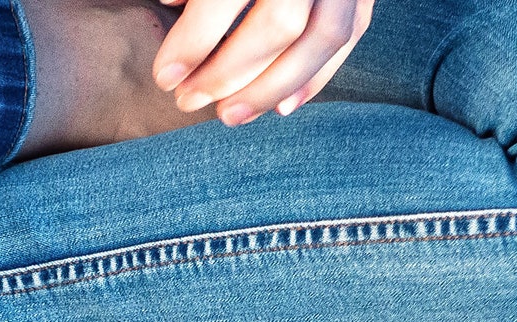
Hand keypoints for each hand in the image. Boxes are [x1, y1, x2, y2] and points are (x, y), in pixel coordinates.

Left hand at [152, 0, 373, 123]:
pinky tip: (282, 107)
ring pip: (322, 37)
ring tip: (229, 115)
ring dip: (272, 88)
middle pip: (280, 24)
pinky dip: (317, 77)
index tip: (165, 77)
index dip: (193, 42)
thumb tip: (169, 3)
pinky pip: (351, 34)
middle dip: (229, 74)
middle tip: (189, 100)